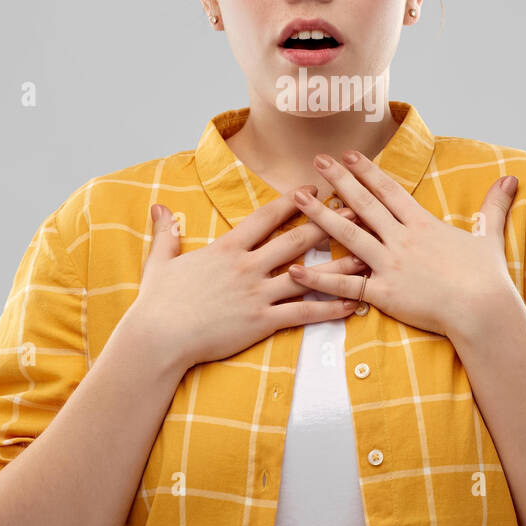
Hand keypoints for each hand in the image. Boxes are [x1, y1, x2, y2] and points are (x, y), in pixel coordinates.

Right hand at [127, 185, 369, 369]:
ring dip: (339, 265)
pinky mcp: (262, 322)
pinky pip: (303, 313)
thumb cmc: (158, 303)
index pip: (265, 218)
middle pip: (295, 240)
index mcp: (226, 249)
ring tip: (367, 255)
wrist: (159, 338)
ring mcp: (257, 294)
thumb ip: (167, 233)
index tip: (313, 188)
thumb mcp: (161, 262)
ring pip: (307, 275)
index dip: (292, 201)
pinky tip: (352, 303)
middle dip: (328, 223)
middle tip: (355, 210)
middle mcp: (247, 267)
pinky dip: (330, 308)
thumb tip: (159, 207)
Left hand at [287, 152, 520, 341]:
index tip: (348, 154)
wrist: (483, 310)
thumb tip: (510, 179)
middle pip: (364, 204)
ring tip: (297, 198)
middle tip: (316, 161)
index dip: (367, 171)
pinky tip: (295, 271)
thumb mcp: (489, 235)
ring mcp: (390, 265)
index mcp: (422, 224)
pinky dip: (319, 279)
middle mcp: (401, 239)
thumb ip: (493, 206)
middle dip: (339, 180)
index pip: (389, 191)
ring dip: (320, 216)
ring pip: (348, 236)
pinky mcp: (384, 294)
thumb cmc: (488, 277)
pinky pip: (345, 285)